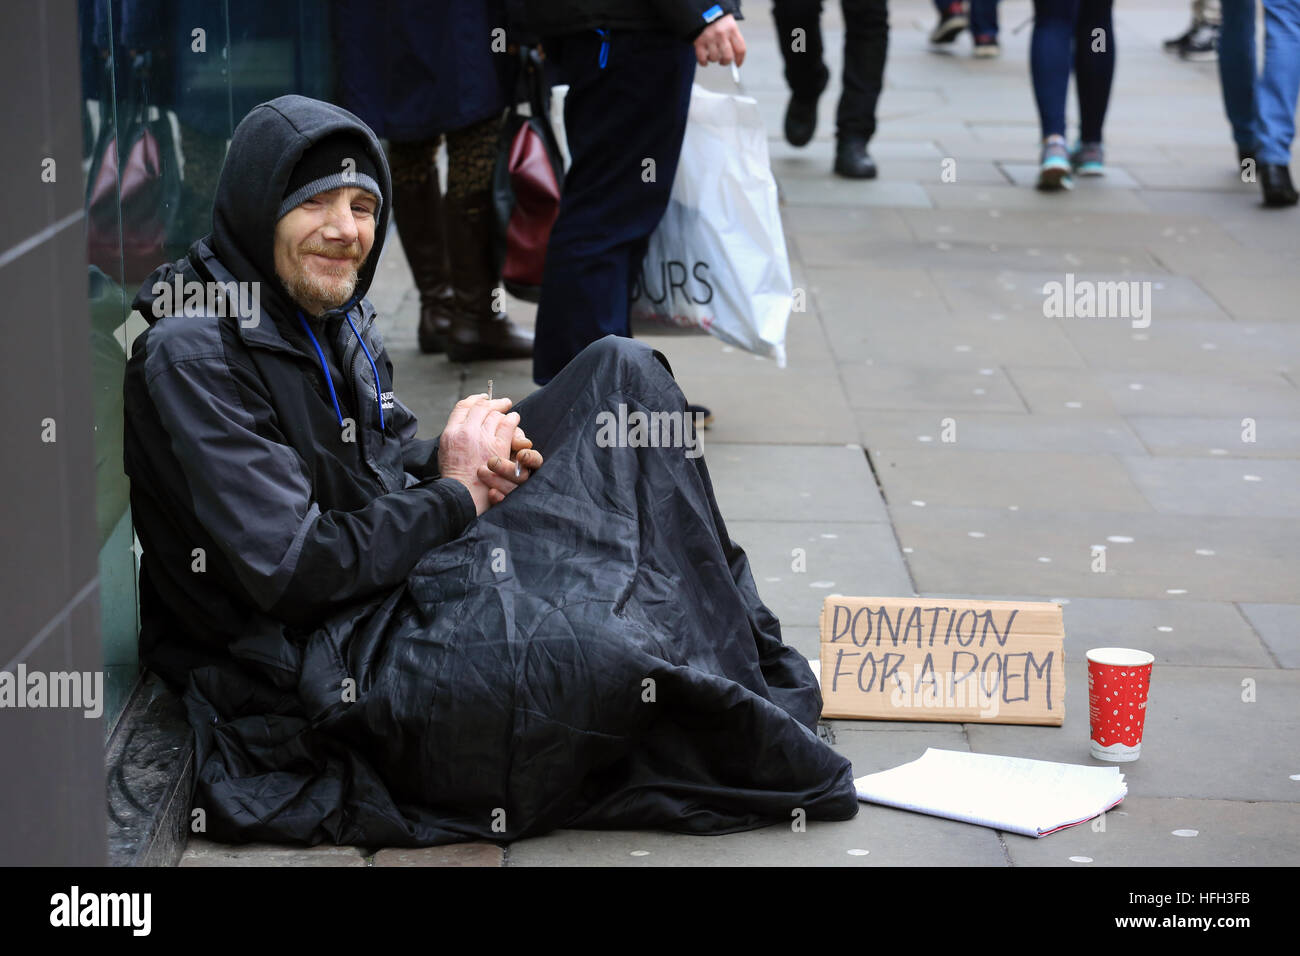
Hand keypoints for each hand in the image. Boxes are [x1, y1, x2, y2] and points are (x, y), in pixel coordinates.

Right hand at [437, 394, 543, 513]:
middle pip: (481, 407)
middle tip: (501, 402)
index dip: (475, 400)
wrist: (462, 494)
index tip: (483, 399)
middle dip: (492, 402)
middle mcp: (466, 432)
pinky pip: (508, 425)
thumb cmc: (454, 477)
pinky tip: (514, 419)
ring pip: (495, 415)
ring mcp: (483, 438)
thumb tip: (463, 424)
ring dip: (503, 410)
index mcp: (451, 432)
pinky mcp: (498, 447)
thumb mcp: (444, 452)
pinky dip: (512, 420)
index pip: (463, 407)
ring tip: (507, 408)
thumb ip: (454, 436)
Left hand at [478, 421, 543, 505]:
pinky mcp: (501, 502)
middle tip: (491, 461)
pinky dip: (498, 498)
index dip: (530, 457)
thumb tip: (525, 444)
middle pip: (523, 477)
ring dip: (498, 481)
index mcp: (525, 462)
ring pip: (512, 489)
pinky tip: (491, 493)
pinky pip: (503, 504)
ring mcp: (511, 491)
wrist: (464, 470)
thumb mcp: (500, 439)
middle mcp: (521, 477)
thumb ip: (513, 436)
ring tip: (480, 471)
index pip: (535, 460)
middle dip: (508, 469)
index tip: (521, 455)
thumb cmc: (487, 447)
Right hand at [694, 13, 744, 66]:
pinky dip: (703, 62)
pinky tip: (705, 60)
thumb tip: (735, 58)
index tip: (737, 64)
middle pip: (728, 57)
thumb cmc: (717, 19)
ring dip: (714, 60)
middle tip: (723, 61)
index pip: (741, 49)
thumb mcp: (729, 24)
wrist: (701, 9)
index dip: (740, 60)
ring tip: (712, 55)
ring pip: (715, 58)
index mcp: (732, 29)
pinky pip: (702, 58)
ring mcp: (710, 38)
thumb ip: (733, 38)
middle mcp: (722, 34)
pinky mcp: (699, 41)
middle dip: (726, 62)